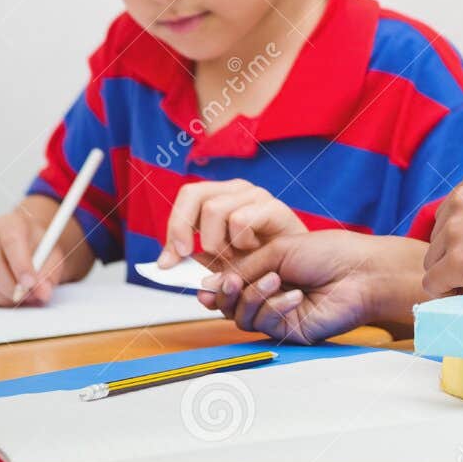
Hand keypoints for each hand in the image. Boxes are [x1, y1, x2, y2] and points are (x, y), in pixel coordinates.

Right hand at [0, 198, 84, 305]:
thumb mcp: (52, 253)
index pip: (12, 243)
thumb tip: (43, 292)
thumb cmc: (36, 244)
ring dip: (1, 296)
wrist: (21, 240)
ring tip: (19, 297)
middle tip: (27, 296)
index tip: (31, 284)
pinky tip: (6, 294)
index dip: (22, 267)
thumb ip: (50, 271)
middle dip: (11, 288)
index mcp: (9, 223)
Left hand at [159, 178, 308, 268]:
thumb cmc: (260, 263)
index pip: (188, 195)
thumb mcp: (217, 262)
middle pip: (194, 193)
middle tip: (191, 255)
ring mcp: (257, 195)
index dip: (173, 226)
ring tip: (233, 257)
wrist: (297, 271)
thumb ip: (193, 259)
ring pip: (214, 210)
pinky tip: (253, 250)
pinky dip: (240, 243)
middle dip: (185, 229)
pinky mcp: (274, 207)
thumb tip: (165, 263)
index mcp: (222, 196)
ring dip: (218, 244)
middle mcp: (237, 189)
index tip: (170, 260)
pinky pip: (240, 220)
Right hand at [197, 230, 427, 343]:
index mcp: (265, 270)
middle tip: (234, 281)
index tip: (201, 285)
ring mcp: (278, 314)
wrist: (361, 272)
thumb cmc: (327, 253)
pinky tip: (296, 295)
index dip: (213, 285)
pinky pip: (265, 325)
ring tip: (275, 280)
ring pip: (242, 317)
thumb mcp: (278, 250)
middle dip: (227, 293)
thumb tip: (209, 284)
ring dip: (253, 297)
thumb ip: (244, 267)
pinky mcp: (290, 332)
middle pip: (228, 304)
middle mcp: (268, 294)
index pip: (229, 283)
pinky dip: (275, 308)